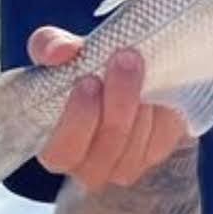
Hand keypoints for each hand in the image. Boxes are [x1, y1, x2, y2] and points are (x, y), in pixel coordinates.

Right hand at [28, 27, 192, 192]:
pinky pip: (163, 138)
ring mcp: (123, 166)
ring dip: (140, 101)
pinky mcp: (155, 154)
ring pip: (136, 144)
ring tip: (138, 62)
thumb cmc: (77, 68)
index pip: (62, 152)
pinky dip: (161, 109)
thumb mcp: (58, 51)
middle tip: (124, 60)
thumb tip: (63, 51)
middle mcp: (88, 167)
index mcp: (56, 148)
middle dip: (118, 103)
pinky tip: (156, 81)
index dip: (77, 120)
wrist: (119, 73)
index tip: (88, 80)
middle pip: (106, 148)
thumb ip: (49, 46)